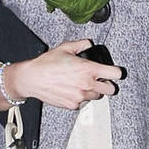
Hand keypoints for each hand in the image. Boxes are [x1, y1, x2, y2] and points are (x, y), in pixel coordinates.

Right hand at [8, 40, 122, 108]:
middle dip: (107, 84)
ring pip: (97, 97)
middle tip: (100, 80)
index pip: (115, 74)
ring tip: (82, 84)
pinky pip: (84, 103)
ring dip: (93, 91)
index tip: (115, 72)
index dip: (117, 72)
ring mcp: (81, 97)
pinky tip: (72, 90)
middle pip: (111, 90)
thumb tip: (89, 43)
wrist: (32, 79)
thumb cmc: (46, 64)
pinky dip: (81, 98)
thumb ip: (81, 44)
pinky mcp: (73, 105)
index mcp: (88, 69)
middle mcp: (87, 84)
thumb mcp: (65, 48)